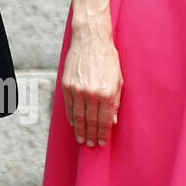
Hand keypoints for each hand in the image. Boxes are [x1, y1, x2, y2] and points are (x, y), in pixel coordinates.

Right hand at [62, 26, 121, 147]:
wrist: (91, 41)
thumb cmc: (108, 59)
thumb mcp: (119, 79)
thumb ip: (116, 101)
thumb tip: (113, 120)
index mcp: (107, 92)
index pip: (105, 119)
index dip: (103, 132)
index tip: (102, 142)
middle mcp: (91, 93)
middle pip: (90, 120)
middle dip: (92, 135)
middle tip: (91, 145)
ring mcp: (77, 89)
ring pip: (77, 116)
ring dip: (80, 130)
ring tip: (82, 139)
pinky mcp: (67, 85)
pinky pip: (68, 107)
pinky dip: (71, 117)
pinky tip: (74, 124)